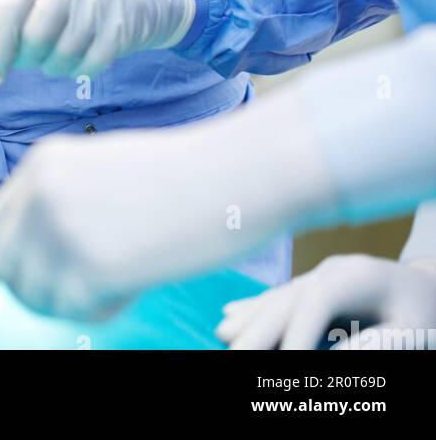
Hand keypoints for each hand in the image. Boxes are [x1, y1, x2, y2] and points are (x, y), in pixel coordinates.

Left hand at [0, 0, 193, 93]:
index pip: (7, 6)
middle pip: (34, 35)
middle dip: (22, 58)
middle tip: (25, 55)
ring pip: (61, 53)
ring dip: (50, 65)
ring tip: (53, 49)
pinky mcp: (122, 22)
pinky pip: (88, 64)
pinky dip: (76, 69)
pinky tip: (76, 53)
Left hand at [0, 92, 330, 316]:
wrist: (224, 176)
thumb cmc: (176, 176)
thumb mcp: (99, 170)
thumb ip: (57, 201)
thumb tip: (26, 250)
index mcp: (42, 163)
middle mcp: (39, 193)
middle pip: (0, 263)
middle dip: (21, 289)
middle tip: (53, 301)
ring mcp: (59, 230)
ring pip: (33, 294)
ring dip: (67, 300)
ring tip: (116, 278)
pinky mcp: (86, 268)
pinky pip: (72, 311)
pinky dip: (100, 309)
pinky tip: (133, 283)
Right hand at [217, 255, 435, 349]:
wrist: (426, 284)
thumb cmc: (421, 311)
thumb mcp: (408, 331)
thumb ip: (371, 344)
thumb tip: (328, 360)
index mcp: (356, 276)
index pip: (316, 304)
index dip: (295, 334)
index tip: (282, 368)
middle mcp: (330, 271)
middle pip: (287, 299)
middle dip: (259, 330)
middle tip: (234, 356)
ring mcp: (319, 275)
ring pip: (277, 298)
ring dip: (251, 320)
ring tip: (224, 339)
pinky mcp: (315, 285)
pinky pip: (280, 299)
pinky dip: (255, 310)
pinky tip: (230, 317)